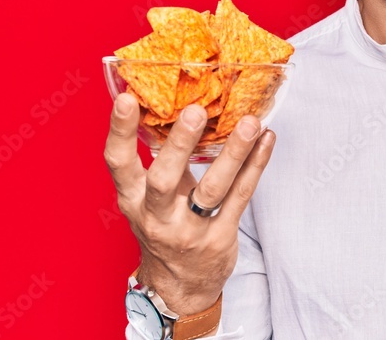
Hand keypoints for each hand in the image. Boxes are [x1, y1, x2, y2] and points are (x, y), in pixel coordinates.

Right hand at [104, 93, 275, 313]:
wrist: (179, 286)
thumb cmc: (165, 226)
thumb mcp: (148, 198)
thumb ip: (159, 158)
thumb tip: (174, 103)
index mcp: (132, 200)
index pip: (119, 163)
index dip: (120, 131)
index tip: (125, 98)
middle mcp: (157, 217)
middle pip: (164, 180)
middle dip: (179, 145)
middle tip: (195, 111)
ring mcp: (191, 230)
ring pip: (213, 188)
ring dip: (234, 152)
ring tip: (250, 122)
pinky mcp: (221, 237)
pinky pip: (241, 196)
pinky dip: (256, 165)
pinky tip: (266, 140)